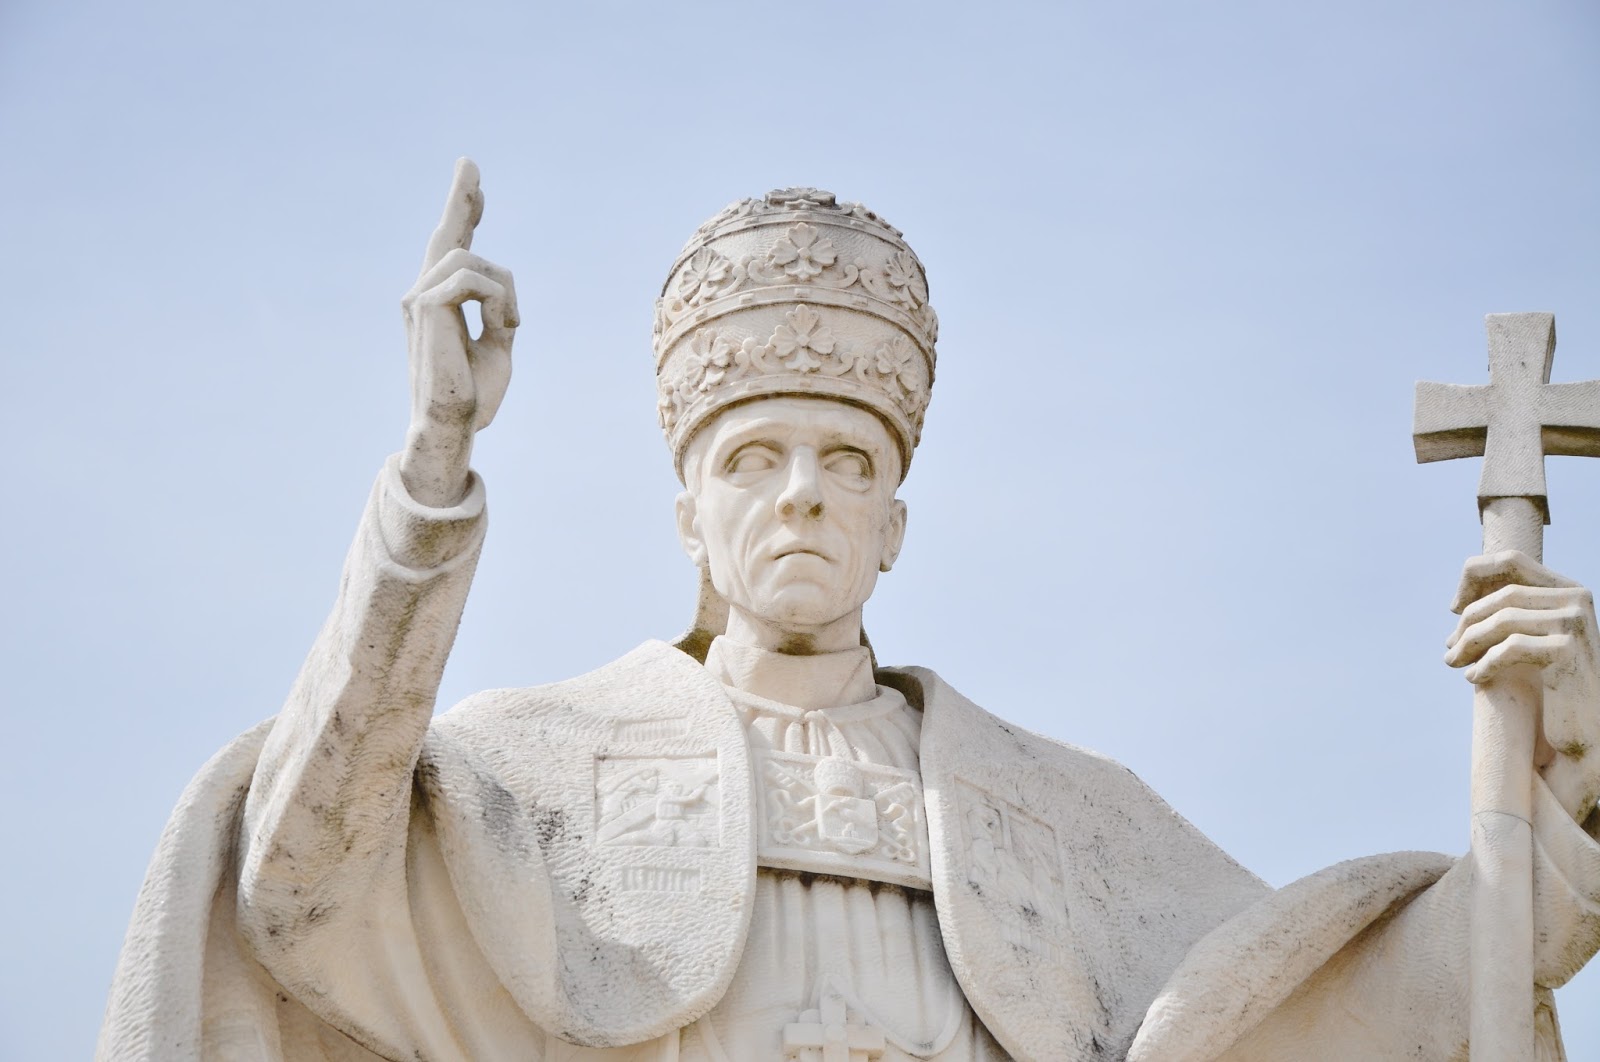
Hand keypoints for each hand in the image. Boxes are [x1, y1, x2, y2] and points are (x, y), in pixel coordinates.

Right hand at [398, 158, 518, 506]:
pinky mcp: (425, 306)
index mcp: (440, 303)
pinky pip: (473, 279)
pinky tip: (504, 325)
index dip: (465, 217)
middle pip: (445, 236)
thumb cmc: (475, 393)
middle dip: (460, 199)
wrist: (454, 421)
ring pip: (472, 259)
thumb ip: (498, 312)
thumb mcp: (499, 345)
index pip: (452, 252)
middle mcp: (422, 294)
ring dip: (504, 289)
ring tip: (511, 323)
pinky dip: (498, 300)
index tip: (477, 189)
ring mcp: (419, 297)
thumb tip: (501, 287)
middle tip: (470, 163)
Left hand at [1445, 551, 1599, 821]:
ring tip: (1452, 662)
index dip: (1473, 576)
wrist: (1589, 726)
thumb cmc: (1555, 684)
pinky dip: (1484, 663)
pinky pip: (1509, 648)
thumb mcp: (1533, 640)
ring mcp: (1574, 623)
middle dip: (1467, 622)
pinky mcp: (1567, 650)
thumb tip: (1458, 604)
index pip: (1511, 560)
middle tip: (1448, 649)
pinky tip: (1474, 679)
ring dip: (1468, 643)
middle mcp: (1577, 598)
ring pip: (1502, 620)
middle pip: (1502, 595)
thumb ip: (1509, 614)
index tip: (1454, 608)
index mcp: (1568, 589)